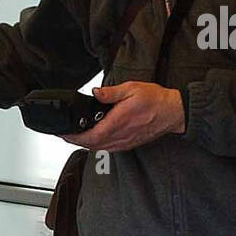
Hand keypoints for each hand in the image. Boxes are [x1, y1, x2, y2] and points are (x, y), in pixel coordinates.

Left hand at [61, 82, 183, 152]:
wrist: (173, 112)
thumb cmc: (155, 101)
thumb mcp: (131, 89)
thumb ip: (110, 93)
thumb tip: (95, 93)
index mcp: (118, 123)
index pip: (89, 136)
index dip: (72, 136)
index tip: (61, 132)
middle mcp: (119, 136)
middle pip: (89, 144)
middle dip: (73, 140)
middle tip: (62, 132)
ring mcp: (123, 142)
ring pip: (97, 147)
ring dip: (83, 142)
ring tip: (73, 134)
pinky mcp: (127, 144)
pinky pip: (106, 147)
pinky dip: (95, 143)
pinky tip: (91, 137)